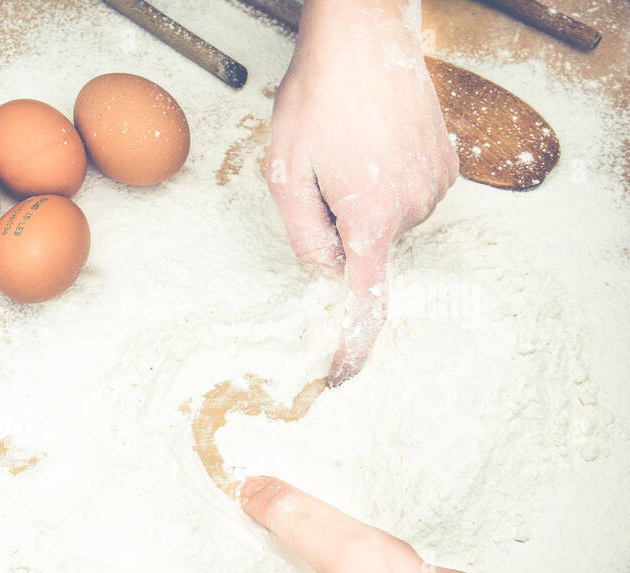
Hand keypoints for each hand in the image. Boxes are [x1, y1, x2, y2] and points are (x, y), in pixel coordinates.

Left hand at [268, 0, 457, 382]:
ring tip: (346, 151)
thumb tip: (321, 273)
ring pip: (384, 222)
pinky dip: (382, 182)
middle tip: (320, 176)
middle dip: (338, 228)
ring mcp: (435, 186)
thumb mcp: (286, 174)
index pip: (363, 302)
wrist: (364, 39)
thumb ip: (305, 235)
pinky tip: (369, 146)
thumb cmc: (319, 98)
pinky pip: (405, 196)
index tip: (341, 374)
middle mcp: (411, 210)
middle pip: (363, 250)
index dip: (351, 345)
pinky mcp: (446, 166)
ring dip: (359, 201)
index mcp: (369, 219)